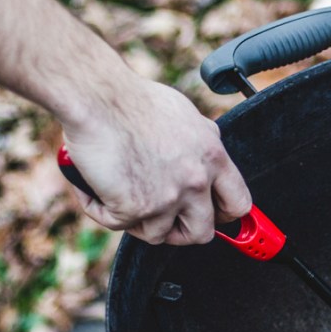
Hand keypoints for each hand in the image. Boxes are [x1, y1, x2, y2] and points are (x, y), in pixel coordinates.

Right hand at [60, 78, 251, 244]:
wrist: (98, 96)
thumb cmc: (134, 100)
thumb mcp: (187, 118)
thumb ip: (200, 147)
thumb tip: (202, 161)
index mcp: (212, 158)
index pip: (238, 204)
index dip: (223, 216)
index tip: (211, 216)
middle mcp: (196, 181)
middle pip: (202, 232)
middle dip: (181, 231)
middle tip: (162, 219)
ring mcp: (167, 198)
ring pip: (158, 235)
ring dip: (138, 222)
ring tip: (120, 197)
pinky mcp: (134, 207)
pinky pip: (118, 225)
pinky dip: (100, 209)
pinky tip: (92, 189)